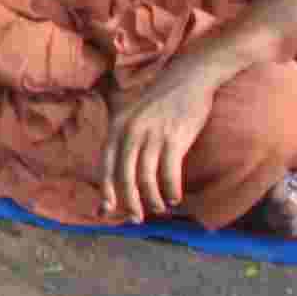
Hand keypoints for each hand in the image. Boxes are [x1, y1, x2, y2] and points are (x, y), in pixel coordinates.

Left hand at [99, 52, 232, 222]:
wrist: (190, 77)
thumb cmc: (162, 102)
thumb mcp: (135, 116)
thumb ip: (126, 141)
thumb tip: (121, 175)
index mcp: (118, 126)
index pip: (106, 166)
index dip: (107, 191)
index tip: (107, 211)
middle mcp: (131, 131)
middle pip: (125, 177)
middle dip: (130, 202)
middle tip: (136, 217)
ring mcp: (152, 135)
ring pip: (147, 179)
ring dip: (152, 199)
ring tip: (159, 207)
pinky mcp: (174, 138)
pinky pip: (169, 174)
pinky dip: (171, 190)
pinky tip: (174, 198)